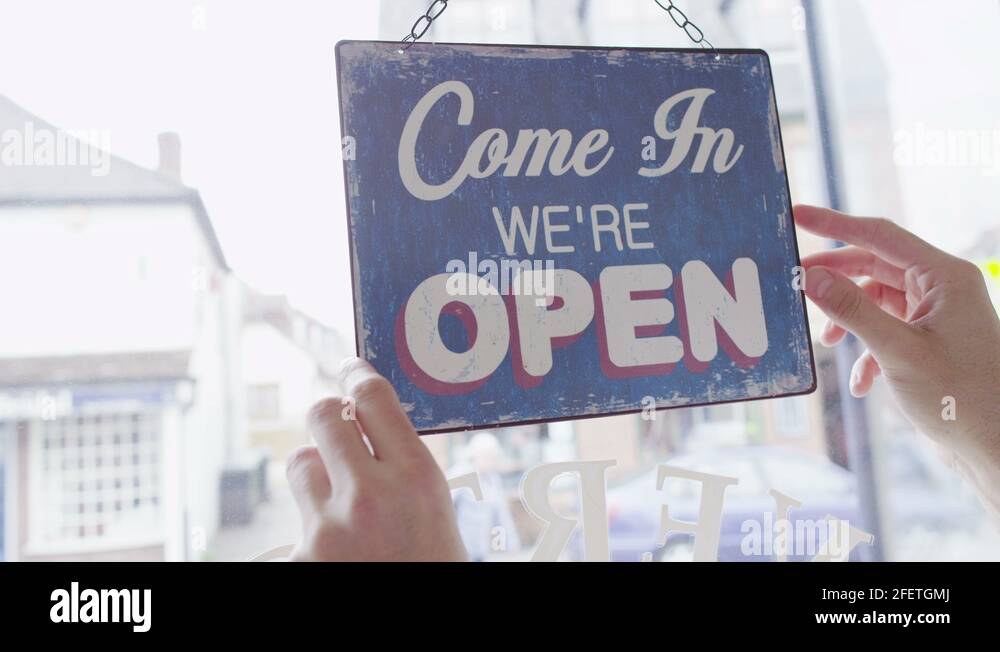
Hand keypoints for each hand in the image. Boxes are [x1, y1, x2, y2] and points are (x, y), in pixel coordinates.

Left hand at [285, 358, 466, 560]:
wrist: (426, 630)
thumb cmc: (435, 567)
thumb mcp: (435, 509)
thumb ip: (403, 466)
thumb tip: (369, 425)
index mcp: (416, 476)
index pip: (373, 397)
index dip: (356, 375)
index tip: (348, 369)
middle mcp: (370, 494)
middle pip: (323, 416)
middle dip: (330, 418)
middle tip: (338, 428)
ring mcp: (327, 529)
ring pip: (299, 463)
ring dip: (315, 472)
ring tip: (339, 502)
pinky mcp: (299, 558)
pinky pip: (293, 523)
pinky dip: (309, 529)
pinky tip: (334, 549)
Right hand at [795, 205, 999, 516]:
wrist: (995, 445)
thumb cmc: (959, 397)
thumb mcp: (897, 351)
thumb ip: (852, 311)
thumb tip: (812, 278)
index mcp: (944, 276)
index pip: (880, 235)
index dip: (835, 224)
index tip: (797, 216)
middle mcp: (943, 287)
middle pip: (874, 264)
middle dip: (835, 278)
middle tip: (795, 282)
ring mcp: (937, 312)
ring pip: (877, 298)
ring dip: (849, 319)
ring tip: (828, 343)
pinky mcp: (931, 338)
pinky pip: (887, 328)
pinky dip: (867, 350)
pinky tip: (861, 382)